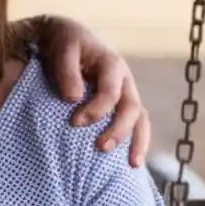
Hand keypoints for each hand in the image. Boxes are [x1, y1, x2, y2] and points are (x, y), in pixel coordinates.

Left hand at [37, 15, 149, 166]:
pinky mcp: (122, 106)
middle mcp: (124, 81)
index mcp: (112, 65)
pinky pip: (136, 125)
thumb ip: (67, 71)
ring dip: (137, 141)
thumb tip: (73, 98)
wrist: (70, 40)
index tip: (75, 122)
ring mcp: (126, 95)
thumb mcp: (64, 49)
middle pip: (131, 108)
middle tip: (101, 148)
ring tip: (132, 164)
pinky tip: (131, 163)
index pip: (111, 91)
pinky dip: (136, 142)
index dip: (96, 109)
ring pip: (140, 119)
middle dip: (119, 130)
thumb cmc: (66, 44)